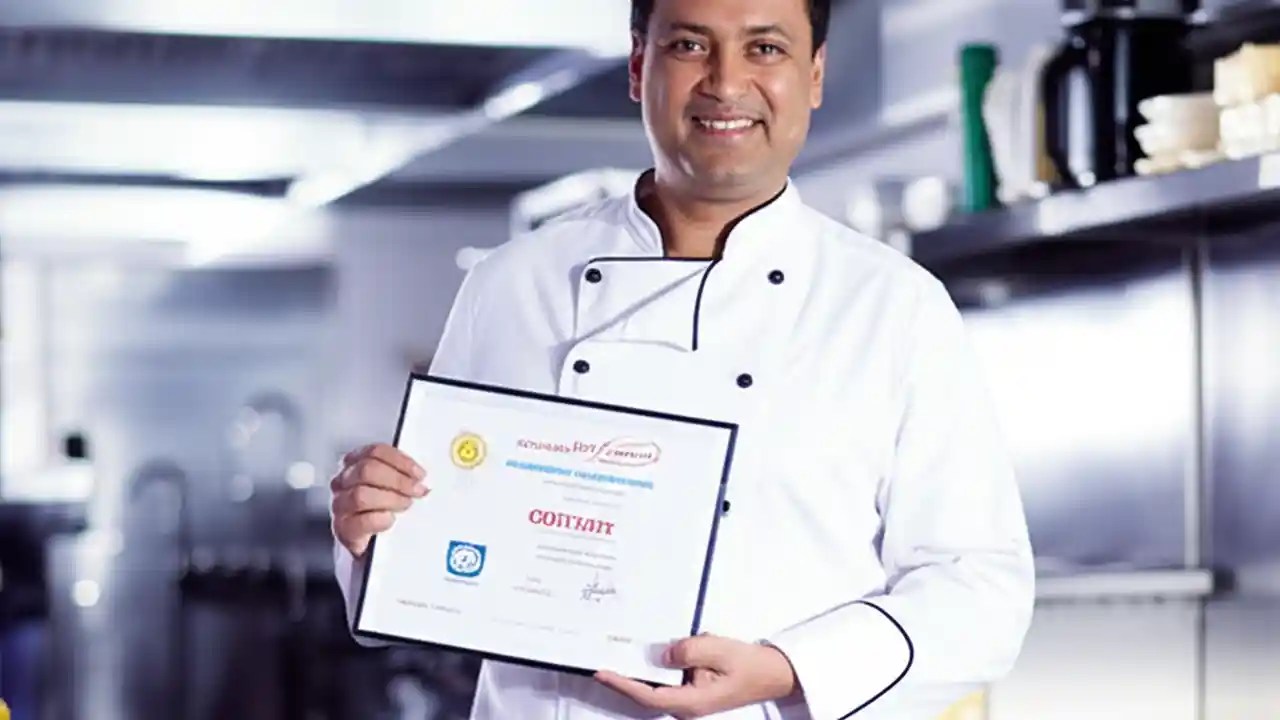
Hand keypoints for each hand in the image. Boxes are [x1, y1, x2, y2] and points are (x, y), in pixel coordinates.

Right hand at [330, 443, 427, 557]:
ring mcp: (341, 505)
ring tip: (406, 505)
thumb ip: (404, 475)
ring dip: (390, 499)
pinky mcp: (343, 529)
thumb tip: (422, 476)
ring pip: (361, 495)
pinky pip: (360, 521)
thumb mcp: (394, 485)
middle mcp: (344, 481)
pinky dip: (380, 519)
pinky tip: (390, 520)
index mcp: (357, 463)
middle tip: (416, 491)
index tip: (419, 473)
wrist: (371, 543)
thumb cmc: (383, 507)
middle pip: (367, 470)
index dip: (400, 461)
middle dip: (397, 480)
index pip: (375, 452)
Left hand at [594, 635, 798, 718]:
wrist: (773, 674)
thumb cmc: (749, 665)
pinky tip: (654, 652)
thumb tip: (664, 654)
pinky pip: (670, 680)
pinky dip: (659, 668)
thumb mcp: (718, 650)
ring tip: (620, 654)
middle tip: (601, 662)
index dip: (623, 685)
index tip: (602, 673)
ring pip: (658, 686)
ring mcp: (690, 700)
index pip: (648, 695)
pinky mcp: (694, 691)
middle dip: (624, 679)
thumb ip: (689, 651)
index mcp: (691, 702)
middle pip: (647, 694)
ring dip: (642, 672)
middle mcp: (687, 705)